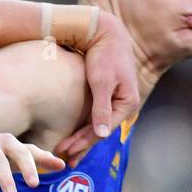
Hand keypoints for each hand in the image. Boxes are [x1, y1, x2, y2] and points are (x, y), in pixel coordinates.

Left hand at [56, 10, 138, 160]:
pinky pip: (96, 117)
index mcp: (127, 103)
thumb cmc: (105, 55)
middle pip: (101, 132)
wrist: (106, 33)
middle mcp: (124, 105)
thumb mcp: (102, 81)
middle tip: (64, 159)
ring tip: (68, 153)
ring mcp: (117, 101)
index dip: (83, 143)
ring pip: (98, 126)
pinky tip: (76, 136)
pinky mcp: (108, 96)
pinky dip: (85, 127)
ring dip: (83, 140)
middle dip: (82, 146)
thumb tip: (101, 134)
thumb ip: (101, 108)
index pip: (102, 130)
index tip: (66, 151)